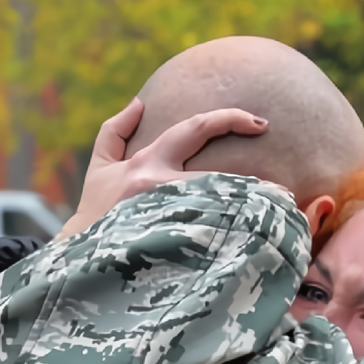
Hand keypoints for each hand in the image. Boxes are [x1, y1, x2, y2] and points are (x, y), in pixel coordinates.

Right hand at [57, 99, 268, 239]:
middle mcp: (158, 188)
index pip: (196, 129)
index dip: (231, 119)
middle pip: (220, 178)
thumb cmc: (92, 214)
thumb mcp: (98, 168)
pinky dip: (234, 241)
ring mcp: (165, 221)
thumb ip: (115, 132)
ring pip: (220, 213)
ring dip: (253, 214)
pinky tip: (258, 243)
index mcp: (147, 163)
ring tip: (283, 219)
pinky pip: (209, 244)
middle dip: (257, 185)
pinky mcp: (167, 251)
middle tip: (286, 192)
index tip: (260, 123)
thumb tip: (140, 103)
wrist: (78, 259)